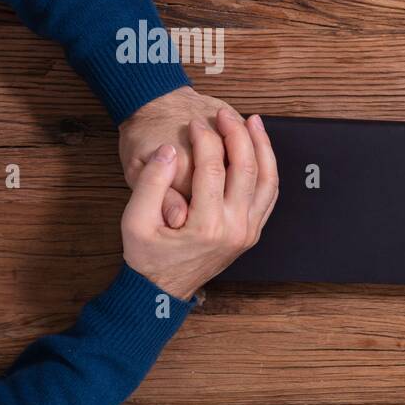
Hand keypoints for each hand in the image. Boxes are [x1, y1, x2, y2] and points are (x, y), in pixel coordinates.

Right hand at [122, 109, 278, 298]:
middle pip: (247, 170)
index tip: (195, 122)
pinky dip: (268, 169)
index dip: (205, 139)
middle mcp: (235, 229)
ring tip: (253, 122)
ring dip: (263, 148)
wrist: (162, 291)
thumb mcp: (134, 221)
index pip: (213, 168)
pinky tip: (260, 150)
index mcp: (206, 225)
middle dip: (238, 135)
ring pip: (268, 182)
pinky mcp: (252, 233)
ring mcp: (248, 232)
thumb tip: (168, 150)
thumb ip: (150, 183)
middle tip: (226, 114)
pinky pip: (269, 196)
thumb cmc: (146, 256)